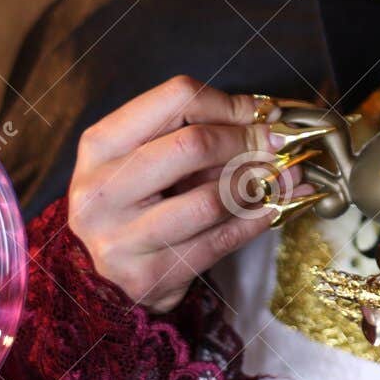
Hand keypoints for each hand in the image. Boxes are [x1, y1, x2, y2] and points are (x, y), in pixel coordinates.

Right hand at [67, 75, 306, 311]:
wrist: (98, 280)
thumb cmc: (129, 205)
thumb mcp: (141, 159)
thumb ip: (191, 132)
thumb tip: (265, 115)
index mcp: (101, 144)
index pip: (176, 99)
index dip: (228, 103)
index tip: (260, 114)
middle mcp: (103, 189)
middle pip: (193, 145)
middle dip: (246, 142)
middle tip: (276, 146)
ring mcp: (122, 237)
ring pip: (210, 200)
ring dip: (256, 184)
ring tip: (281, 176)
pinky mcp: (148, 276)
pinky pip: (219, 242)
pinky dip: (255, 220)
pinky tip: (273, 208)